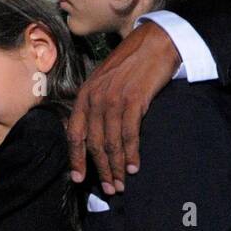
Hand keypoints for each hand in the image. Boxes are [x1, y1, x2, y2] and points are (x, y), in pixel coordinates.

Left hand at [67, 23, 180, 193]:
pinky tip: (134, 167)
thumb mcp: (104, 80)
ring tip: (121, 184)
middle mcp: (95, 98)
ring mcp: (113, 99)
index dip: (76, 158)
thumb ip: (96, 102)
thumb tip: (94, 131)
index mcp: (84, 94)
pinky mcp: (134, 100)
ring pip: (110, 142)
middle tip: (108, 189)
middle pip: (93, 143)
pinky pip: (129, 134)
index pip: (74, 133)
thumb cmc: (131, 63)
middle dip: (100, 169)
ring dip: (116, 167)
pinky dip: (131, 153)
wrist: (156, 42)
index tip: (79, 178)